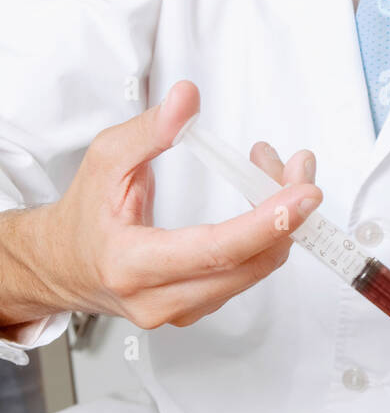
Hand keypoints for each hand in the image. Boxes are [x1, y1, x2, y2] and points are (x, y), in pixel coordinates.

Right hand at [39, 79, 321, 329]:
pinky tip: (263, 203)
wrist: (64, 265)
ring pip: (255, 270)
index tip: (303, 195)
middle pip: (248, 263)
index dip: (267, 222)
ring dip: (279, 223)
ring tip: (275, 173)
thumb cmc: (84, 216)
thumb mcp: (105, 160)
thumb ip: (149, 130)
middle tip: (299, 167)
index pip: (215, 249)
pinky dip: (265, 237)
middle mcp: (159, 299)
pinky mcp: (197, 310)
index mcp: (131, 264)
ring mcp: (180, 312)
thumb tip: (187, 100)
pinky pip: (247, 275)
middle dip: (286, 213)